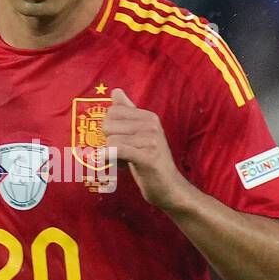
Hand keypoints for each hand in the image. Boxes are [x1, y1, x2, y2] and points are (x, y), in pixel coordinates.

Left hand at [101, 88, 190, 211]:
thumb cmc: (150, 163)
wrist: (169, 189)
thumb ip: (127, 113)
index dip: (110, 130)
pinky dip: (108, 158)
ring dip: (111, 155)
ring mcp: (151, 140)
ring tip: (123, 163)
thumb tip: (116, 91)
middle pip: (108, 124)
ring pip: (111, 140)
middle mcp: (151, 124)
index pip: (112, 112)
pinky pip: (117, 150)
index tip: (120, 142)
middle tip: (121, 154)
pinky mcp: (148, 157)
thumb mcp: (139, 135)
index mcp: (148, 117)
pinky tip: (110, 164)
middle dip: (108, 141)